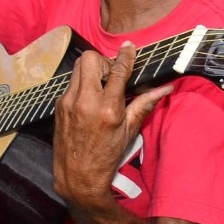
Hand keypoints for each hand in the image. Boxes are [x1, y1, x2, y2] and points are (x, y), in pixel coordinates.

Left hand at [53, 44, 174, 207]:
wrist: (77, 176)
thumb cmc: (107, 156)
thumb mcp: (129, 131)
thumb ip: (144, 104)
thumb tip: (165, 87)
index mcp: (107, 109)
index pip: (118, 71)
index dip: (125, 56)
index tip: (129, 47)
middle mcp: (85, 101)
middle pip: (90, 59)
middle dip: (103, 62)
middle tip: (111, 76)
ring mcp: (68, 102)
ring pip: (78, 68)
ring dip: (92, 72)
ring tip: (101, 88)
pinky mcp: (58, 105)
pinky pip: (71, 83)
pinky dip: (82, 85)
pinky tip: (89, 100)